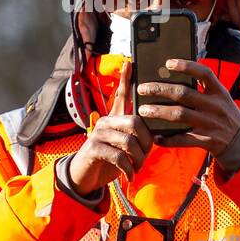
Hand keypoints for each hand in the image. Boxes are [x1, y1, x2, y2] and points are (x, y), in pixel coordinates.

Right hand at [67, 60, 153, 195]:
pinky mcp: (93, 149)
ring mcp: (98, 134)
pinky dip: (128, 169)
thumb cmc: (109, 160)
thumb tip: (154, 135)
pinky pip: (118, 157)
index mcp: (114, 118)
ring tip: (137, 167)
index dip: (126, 79)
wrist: (85, 177)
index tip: (130, 62)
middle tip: (147, 155)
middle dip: (146, 141)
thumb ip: (135, 137)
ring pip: (128, 141)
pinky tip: (130, 176)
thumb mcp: (123, 147)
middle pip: (134, 121)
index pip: (121, 95)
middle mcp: (106, 121)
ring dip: (138, 158)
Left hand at [136, 59, 239, 155]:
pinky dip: (168, 138)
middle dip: (160, 90)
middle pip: (183, 94)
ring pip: (179, 115)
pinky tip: (155, 136)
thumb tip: (173, 74)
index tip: (168, 63)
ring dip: (158, 112)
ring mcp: (210, 124)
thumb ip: (203, 87)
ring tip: (143, 110)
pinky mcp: (205, 141)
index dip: (186, 66)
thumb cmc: (223, 112)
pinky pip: (183, 140)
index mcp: (219, 91)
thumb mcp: (220, 96)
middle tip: (143, 89)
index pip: (204, 73)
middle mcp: (215, 106)